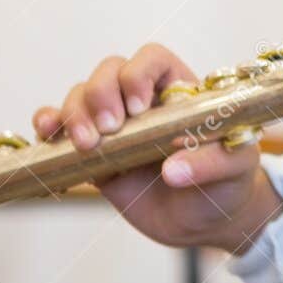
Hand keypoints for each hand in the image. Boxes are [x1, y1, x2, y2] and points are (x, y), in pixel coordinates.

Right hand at [32, 43, 282, 253]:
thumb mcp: (235, 170)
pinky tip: (47, 135)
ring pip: (81, 97)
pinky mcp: (93, 154)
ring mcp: (115, 127)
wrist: (206, 223)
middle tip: (109, 128)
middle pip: (109, 72)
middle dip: (100, 94)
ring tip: (86, 144)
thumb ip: (211, 164)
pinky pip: (61, 130)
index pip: (153, 59)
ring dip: (74, 113)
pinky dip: (49, 126)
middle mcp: (144, 102)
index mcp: (181, 92)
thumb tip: (172, 171)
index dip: (138, 73)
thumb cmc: (227, 184)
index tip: (138, 106)